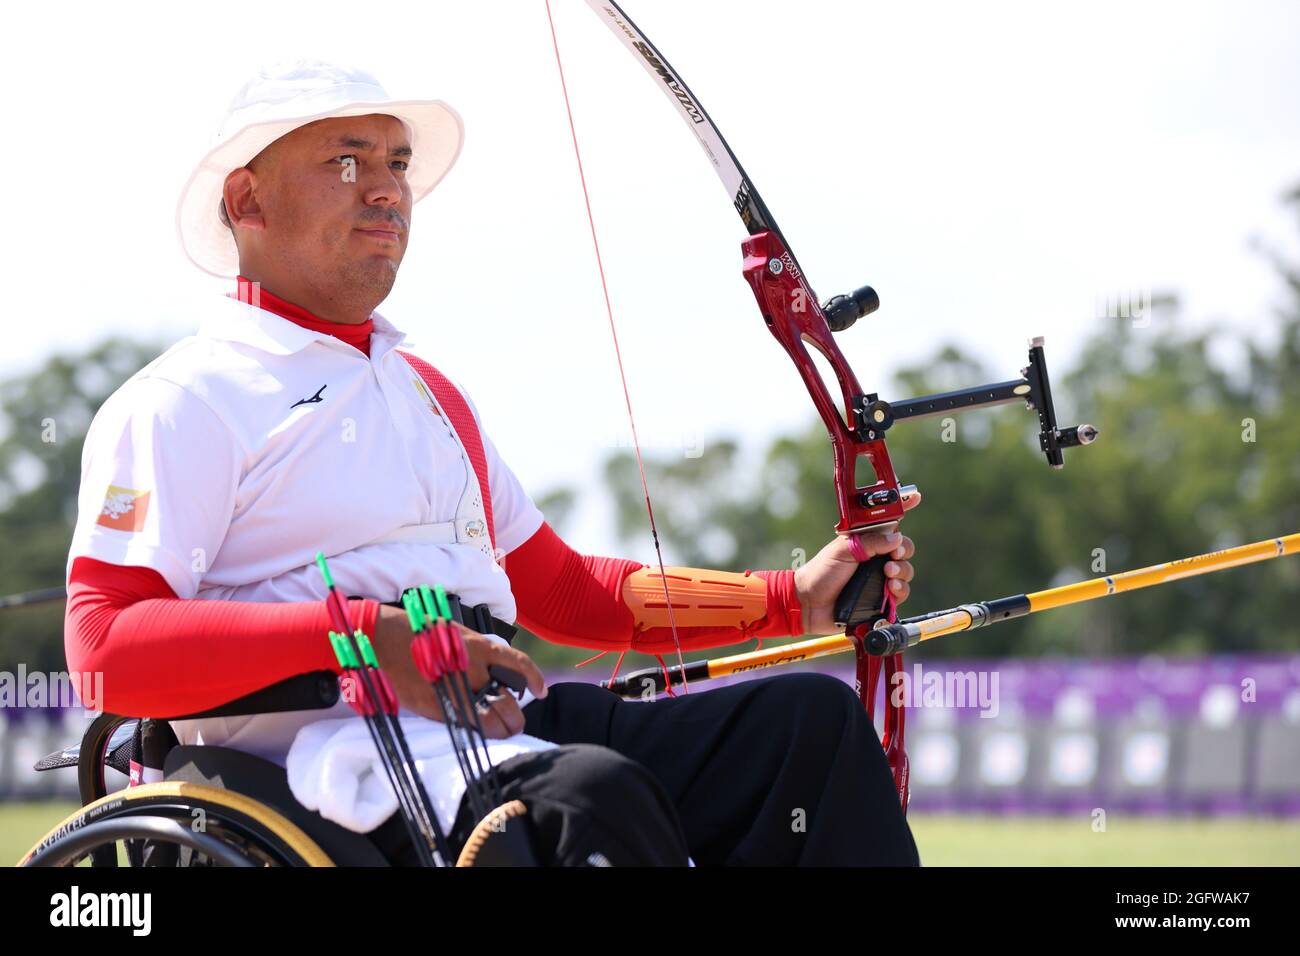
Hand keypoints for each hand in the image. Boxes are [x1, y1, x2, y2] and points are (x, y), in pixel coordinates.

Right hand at [370, 605, 546, 736]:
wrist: (382, 639)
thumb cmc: (420, 632)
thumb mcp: (457, 634)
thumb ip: (478, 654)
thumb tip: (497, 675)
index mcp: (478, 647)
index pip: (517, 665)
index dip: (534, 679)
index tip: (540, 691)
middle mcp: (470, 670)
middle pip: (507, 702)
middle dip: (516, 716)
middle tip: (517, 721)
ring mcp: (452, 691)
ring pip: (489, 721)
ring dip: (501, 729)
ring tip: (505, 730)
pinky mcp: (434, 707)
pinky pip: (464, 725)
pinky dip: (478, 731)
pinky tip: (482, 730)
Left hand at [793, 491, 920, 634]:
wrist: (810, 603)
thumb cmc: (821, 573)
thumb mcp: (842, 550)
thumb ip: (869, 542)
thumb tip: (895, 538)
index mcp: (866, 542)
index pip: (888, 523)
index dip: (903, 509)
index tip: (915, 497)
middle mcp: (875, 558)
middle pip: (903, 549)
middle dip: (903, 550)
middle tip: (892, 556)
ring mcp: (880, 578)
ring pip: (906, 571)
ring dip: (902, 571)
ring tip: (888, 574)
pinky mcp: (882, 599)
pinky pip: (902, 593)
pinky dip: (900, 590)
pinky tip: (890, 589)